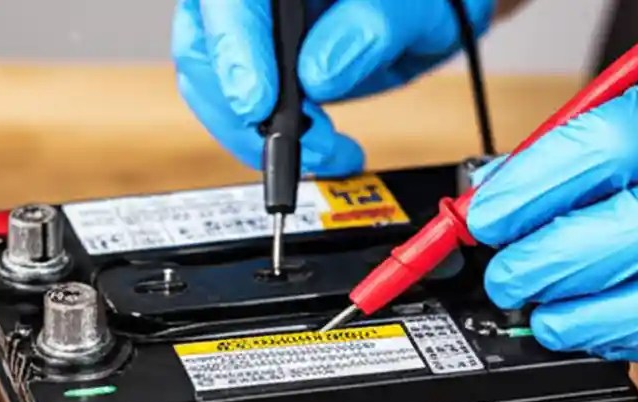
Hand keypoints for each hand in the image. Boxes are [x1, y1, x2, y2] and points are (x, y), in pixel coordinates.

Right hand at [171, 0, 495, 175]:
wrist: (434, 11)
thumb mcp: (417, 4)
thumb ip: (373, 25)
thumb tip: (318, 74)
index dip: (233, 50)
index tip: (257, 104)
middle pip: (203, 43)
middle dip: (242, 108)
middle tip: (304, 142)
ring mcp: (248, 28)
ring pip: (209, 82)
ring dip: (256, 134)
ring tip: (325, 151)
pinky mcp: (255, 64)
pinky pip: (235, 105)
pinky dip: (271, 141)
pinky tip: (319, 149)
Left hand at [467, 61, 637, 364]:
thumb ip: (581, 155)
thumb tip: (495, 198)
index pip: (608, 146)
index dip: (533, 188)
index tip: (487, 218)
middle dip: (553, 263)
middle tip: (507, 278)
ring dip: (591, 318)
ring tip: (544, 318)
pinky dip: (634, 341)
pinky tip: (596, 331)